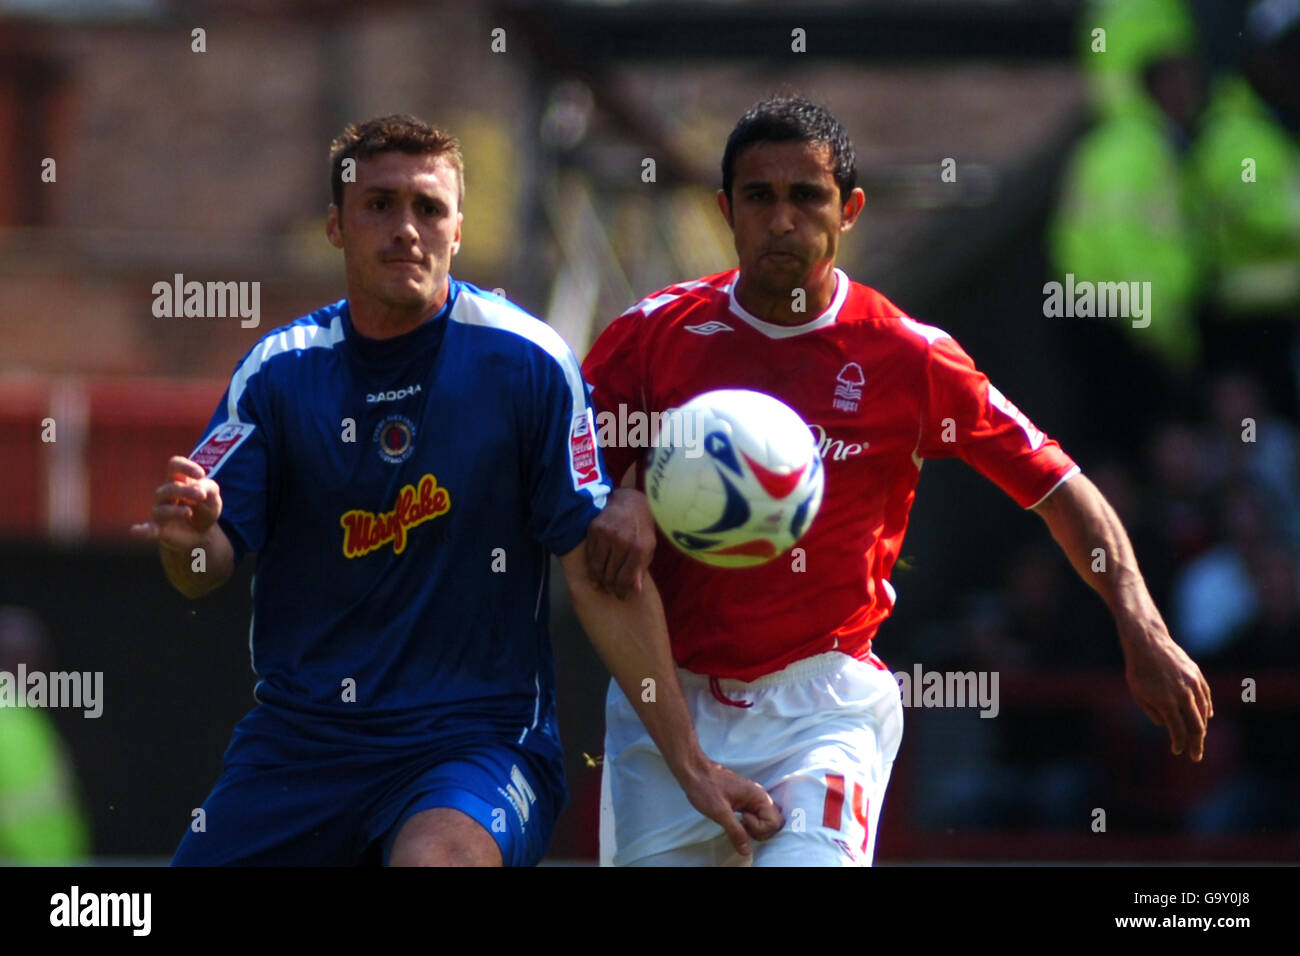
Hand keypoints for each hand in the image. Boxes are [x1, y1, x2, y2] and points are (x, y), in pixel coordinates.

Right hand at [130, 456, 222, 552]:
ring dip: (176, 510)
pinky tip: (135, 531)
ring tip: (189, 512)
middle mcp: (165, 493)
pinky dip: (143, 530)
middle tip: (202, 496)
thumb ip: (210, 489)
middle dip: (187, 491)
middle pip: (170, 487)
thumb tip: (199, 489)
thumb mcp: (214, 497)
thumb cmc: (205, 509)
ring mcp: (161, 511)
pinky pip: (149, 529)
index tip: (201, 474)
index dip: (185, 467)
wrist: (203, 532)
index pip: (174, 465)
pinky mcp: (160, 529)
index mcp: (178, 480)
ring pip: (162, 508)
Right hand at [586, 488, 655, 597]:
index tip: (619, 596)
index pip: (625, 579)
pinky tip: (595, 569)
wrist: (631, 502)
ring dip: (597, 578)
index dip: (621, 591)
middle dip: (609, 586)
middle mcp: (622, 541)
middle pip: (609, 575)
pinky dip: (591, 564)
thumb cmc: (642, 528)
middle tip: (608, 590)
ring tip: (600, 583)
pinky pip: (589, 555)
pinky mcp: (594, 528)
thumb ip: (641, 569)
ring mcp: (606, 534)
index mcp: (639, 548)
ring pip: (596, 567)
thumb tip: (635, 590)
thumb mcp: (649, 548)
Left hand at [679, 761, 783, 857]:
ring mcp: (753, 797)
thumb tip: (747, 851)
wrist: (694, 771)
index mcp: (758, 796)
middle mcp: (760, 796)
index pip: (775, 822)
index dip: (759, 828)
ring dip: (754, 828)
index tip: (742, 818)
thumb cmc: (706, 788)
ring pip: (765, 820)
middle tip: (741, 824)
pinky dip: (749, 823)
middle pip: (774, 822)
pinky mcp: (746, 800)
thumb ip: (736, 832)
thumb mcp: (720, 813)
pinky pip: (756, 816)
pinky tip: (736, 820)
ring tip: (738, 822)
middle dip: (759, 830)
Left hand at [1120, 616, 1212, 760]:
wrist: (1147, 642)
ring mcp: (1193, 684)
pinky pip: (1206, 696)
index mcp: (1167, 703)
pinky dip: (1207, 708)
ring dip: (1202, 726)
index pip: (1178, 731)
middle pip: (1196, 726)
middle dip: (1196, 744)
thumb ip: (1153, 712)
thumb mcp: (1138, 694)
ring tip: (1198, 737)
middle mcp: (1184, 695)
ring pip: (1203, 711)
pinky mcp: (1197, 675)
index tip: (1176, 751)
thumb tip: (1166, 725)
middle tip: (1196, 756)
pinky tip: (1206, 716)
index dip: (1178, 744)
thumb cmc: (1138, 670)